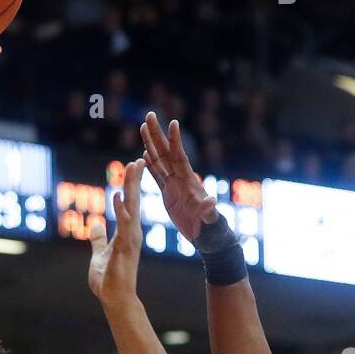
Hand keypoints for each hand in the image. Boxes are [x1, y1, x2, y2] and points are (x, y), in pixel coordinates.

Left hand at [88, 158, 143, 306]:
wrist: (114, 298)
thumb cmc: (109, 279)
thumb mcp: (99, 254)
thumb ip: (98, 239)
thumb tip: (95, 224)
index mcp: (126, 233)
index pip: (129, 204)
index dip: (130, 186)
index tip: (132, 167)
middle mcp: (131, 233)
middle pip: (133, 201)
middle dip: (134, 180)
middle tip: (138, 160)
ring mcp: (130, 240)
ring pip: (131, 208)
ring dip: (130, 188)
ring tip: (132, 168)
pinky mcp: (124, 249)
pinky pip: (123, 225)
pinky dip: (121, 211)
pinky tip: (118, 196)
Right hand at [140, 113, 216, 243]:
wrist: (207, 238)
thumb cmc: (211, 230)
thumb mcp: (210, 220)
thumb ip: (209, 211)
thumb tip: (211, 202)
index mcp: (189, 182)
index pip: (180, 157)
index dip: (176, 141)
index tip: (173, 123)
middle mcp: (180, 179)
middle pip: (166, 152)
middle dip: (157, 134)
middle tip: (149, 115)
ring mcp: (174, 185)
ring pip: (159, 160)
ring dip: (150, 144)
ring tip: (143, 127)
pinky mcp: (168, 194)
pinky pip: (157, 176)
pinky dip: (150, 165)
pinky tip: (144, 154)